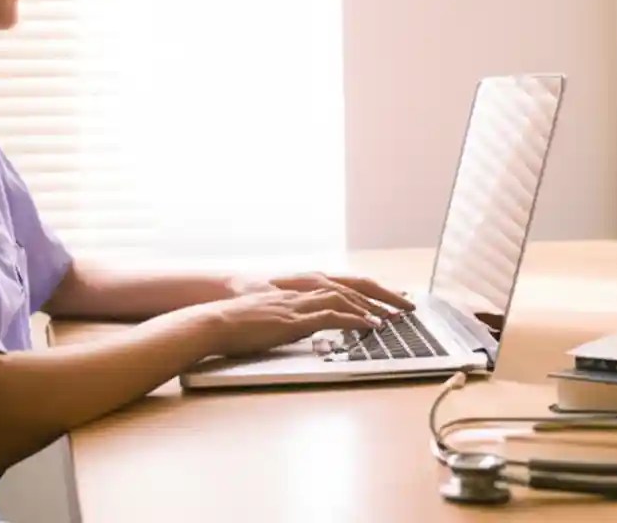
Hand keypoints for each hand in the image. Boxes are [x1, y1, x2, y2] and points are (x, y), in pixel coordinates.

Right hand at [193, 289, 382, 357]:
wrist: (214, 321)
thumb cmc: (233, 324)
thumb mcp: (265, 318)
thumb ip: (284, 320)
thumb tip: (295, 329)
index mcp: (294, 293)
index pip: (337, 287)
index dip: (362, 294)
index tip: (384, 301)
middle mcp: (300, 293)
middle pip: (348, 289)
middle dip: (377, 297)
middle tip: (401, 306)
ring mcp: (297, 305)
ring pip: (343, 299)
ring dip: (370, 308)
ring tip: (391, 319)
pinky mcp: (293, 319)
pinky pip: (331, 316)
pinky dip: (354, 320)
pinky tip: (369, 327)